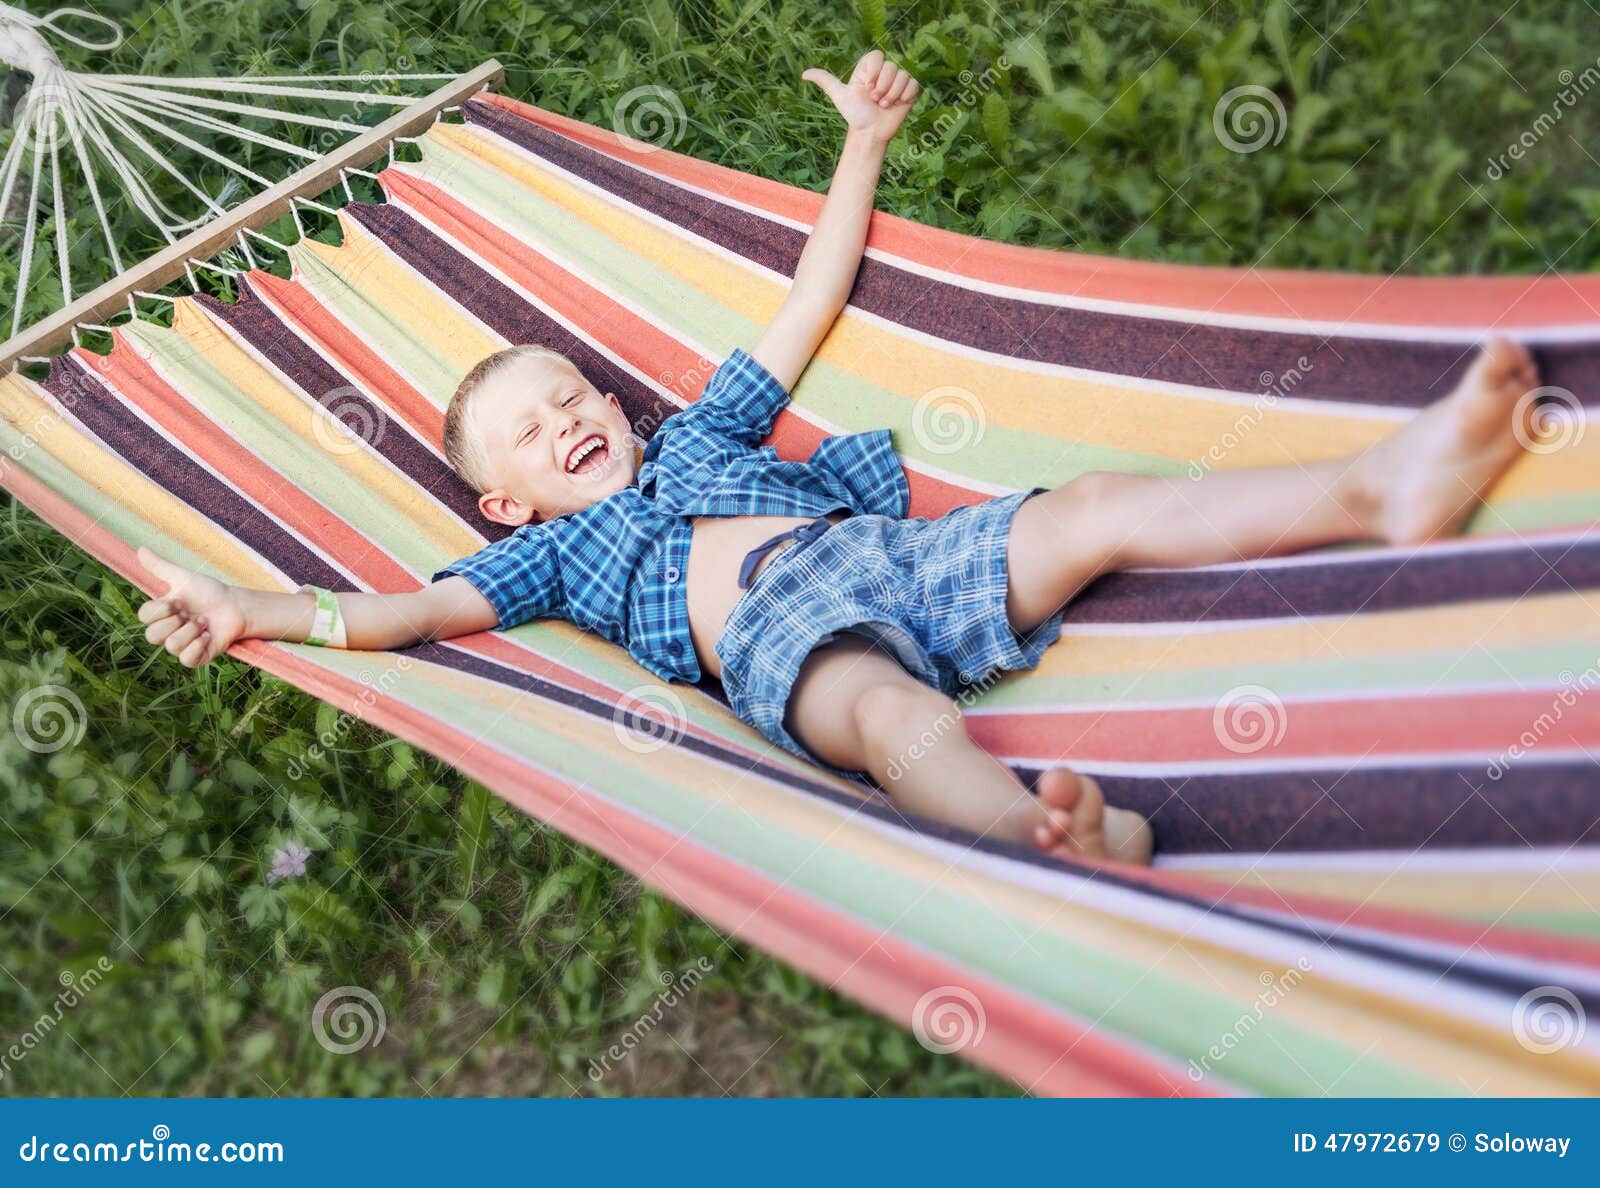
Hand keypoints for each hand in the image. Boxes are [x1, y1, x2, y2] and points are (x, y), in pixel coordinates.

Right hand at [136, 546, 247, 667]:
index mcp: (161, 614)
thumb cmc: (209, 592)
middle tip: (193, 613)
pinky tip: (208, 636)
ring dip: (192, 631)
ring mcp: (181, 646)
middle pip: (152, 636)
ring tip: (204, 622)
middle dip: (176, 622)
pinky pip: (186, 660)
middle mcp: (168, 631)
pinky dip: (198, 645)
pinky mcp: (196, 658)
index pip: (144, 617)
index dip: (162, 610)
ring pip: (172, 646)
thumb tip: (140, 548)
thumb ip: (160, 566)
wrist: (236, 606)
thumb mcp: (183, 577)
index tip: (179, 601)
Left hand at [803, 50, 919, 143]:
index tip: (867, 88)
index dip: (874, 72)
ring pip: (902, 75)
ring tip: (884, 105)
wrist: (870, 132)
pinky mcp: (909, 90)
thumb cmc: (855, 114)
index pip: (877, 56)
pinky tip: (896, 105)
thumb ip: (825, 81)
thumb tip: (804, 74)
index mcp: (869, 69)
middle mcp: (884, 72)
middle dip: (882, 87)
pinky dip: (904, 96)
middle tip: (875, 100)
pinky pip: (913, 84)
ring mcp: (898, 81)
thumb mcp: (839, 96)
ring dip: (892, 94)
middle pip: (891, 67)